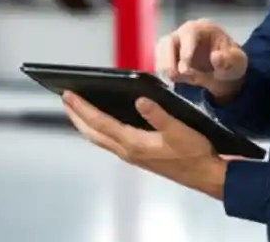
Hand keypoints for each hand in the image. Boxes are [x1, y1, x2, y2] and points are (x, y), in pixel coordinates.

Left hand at [62, 91, 226, 199]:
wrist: (205, 175)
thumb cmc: (194, 152)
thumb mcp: (179, 130)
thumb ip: (159, 115)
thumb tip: (140, 100)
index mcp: (133, 143)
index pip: (100, 123)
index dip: (82, 108)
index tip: (68, 94)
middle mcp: (127, 151)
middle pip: (92, 133)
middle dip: (76, 115)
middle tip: (65, 98)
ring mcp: (131, 155)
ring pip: (98, 139)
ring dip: (84, 123)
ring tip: (76, 109)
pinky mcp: (137, 156)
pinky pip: (108, 142)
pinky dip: (97, 130)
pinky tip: (99, 123)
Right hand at [155, 19, 248, 102]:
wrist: (226, 72)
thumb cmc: (231, 62)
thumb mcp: (237, 62)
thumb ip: (228, 60)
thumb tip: (215, 57)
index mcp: (202, 28)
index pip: (189, 32)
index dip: (185, 49)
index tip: (186, 68)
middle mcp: (184, 33)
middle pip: (169, 40)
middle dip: (169, 59)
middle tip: (174, 76)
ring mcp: (175, 44)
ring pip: (161, 49)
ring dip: (164, 65)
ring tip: (173, 79)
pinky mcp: (168, 56)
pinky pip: (159, 60)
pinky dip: (162, 70)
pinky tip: (172, 80)